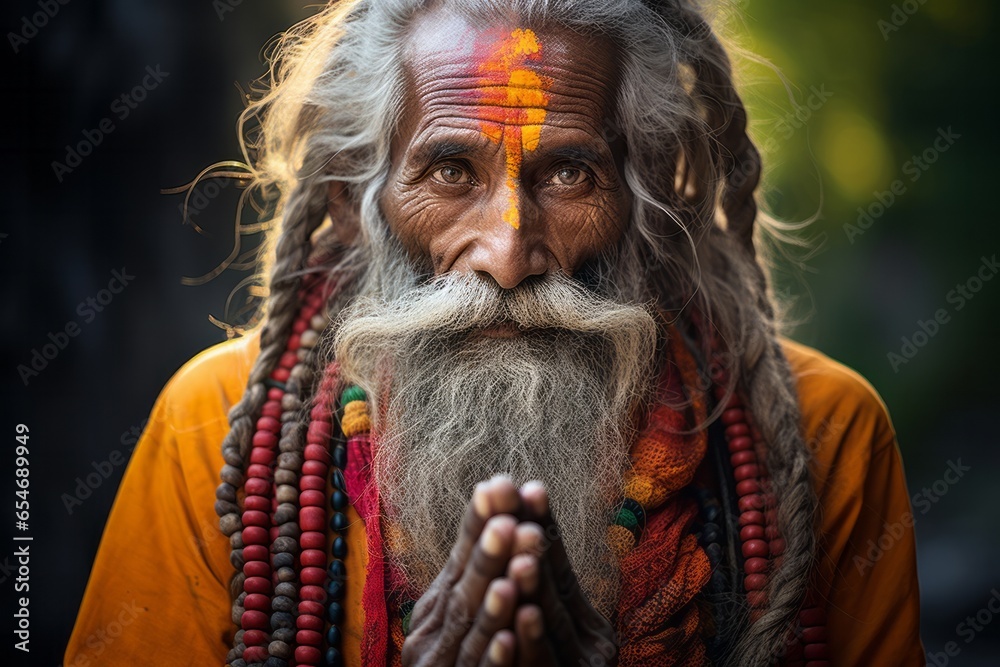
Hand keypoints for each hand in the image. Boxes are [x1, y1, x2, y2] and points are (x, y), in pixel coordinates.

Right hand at [401, 477, 524, 666]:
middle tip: (511, 516)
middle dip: (488, 552)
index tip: (501, 483)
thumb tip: (512, 517)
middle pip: (462, 589)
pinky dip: (492, 656)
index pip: (458, 558)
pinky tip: (510, 635)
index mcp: (434, 610)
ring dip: (494, 599)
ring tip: (517, 568)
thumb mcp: (468, 617)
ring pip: (468, 631)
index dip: (478, 523)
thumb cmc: (463, 664)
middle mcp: (427, 636)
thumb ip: (480, 578)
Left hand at [504, 482, 618, 666]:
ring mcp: (584, 665)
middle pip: (554, 581)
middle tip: (508, 497)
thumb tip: (525, 528)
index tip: (525, 484)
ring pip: (552, 618)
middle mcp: (591, 639)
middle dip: (529, 536)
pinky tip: (523, 614)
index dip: (540, 522)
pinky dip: (533, 638)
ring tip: (518, 550)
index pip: (558, 564)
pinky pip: (545, 663)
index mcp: (585, 621)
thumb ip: (543, 593)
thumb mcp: (553, 632)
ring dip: (533, 582)